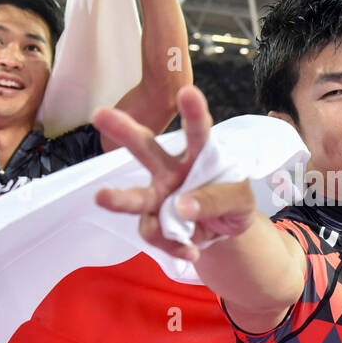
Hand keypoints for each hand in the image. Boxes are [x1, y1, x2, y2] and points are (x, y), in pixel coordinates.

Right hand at [93, 86, 255, 261]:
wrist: (225, 232)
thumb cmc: (232, 202)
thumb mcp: (241, 201)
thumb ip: (217, 199)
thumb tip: (179, 207)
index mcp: (199, 155)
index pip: (198, 133)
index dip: (193, 113)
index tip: (188, 92)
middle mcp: (171, 170)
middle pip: (146, 149)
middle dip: (124, 131)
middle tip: (100, 114)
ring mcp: (159, 197)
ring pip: (137, 197)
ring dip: (120, 198)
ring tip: (101, 197)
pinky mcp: (155, 223)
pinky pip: (156, 235)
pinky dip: (175, 246)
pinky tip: (192, 250)